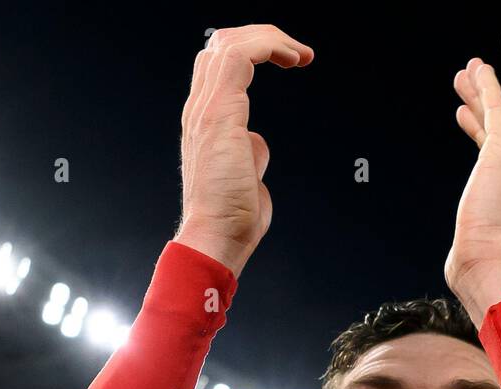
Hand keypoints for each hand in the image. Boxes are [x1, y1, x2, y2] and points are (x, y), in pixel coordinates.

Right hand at [174, 25, 313, 277]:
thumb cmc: (232, 217)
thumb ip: (250, 153)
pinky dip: (270, 46)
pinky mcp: (220, 113)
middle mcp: (200, 110)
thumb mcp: (246, 176)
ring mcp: (207, 109)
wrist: (216, 237)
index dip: (255, 53)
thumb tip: (257, 146)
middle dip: (263, 38)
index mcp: (205, 121)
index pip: (219, 66)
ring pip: (230, 44)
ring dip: (270, 39)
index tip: (290, 62)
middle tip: (297, 54)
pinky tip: (295, 59)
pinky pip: (241, 56)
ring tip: (300, 54)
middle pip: (221, 46)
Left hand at [445, 58, 500, 322]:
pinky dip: (488, 89)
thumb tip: (461, 272)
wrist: (494, 269)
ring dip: (483, 95)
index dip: (488, 138)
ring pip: (500, 120)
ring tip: (465, 75)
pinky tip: (478, 71)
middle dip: (487, 111)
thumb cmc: (485, 275)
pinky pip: (497, 110)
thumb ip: (474, 254)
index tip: (471, 122)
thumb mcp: (479, 261)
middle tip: (467, 91)